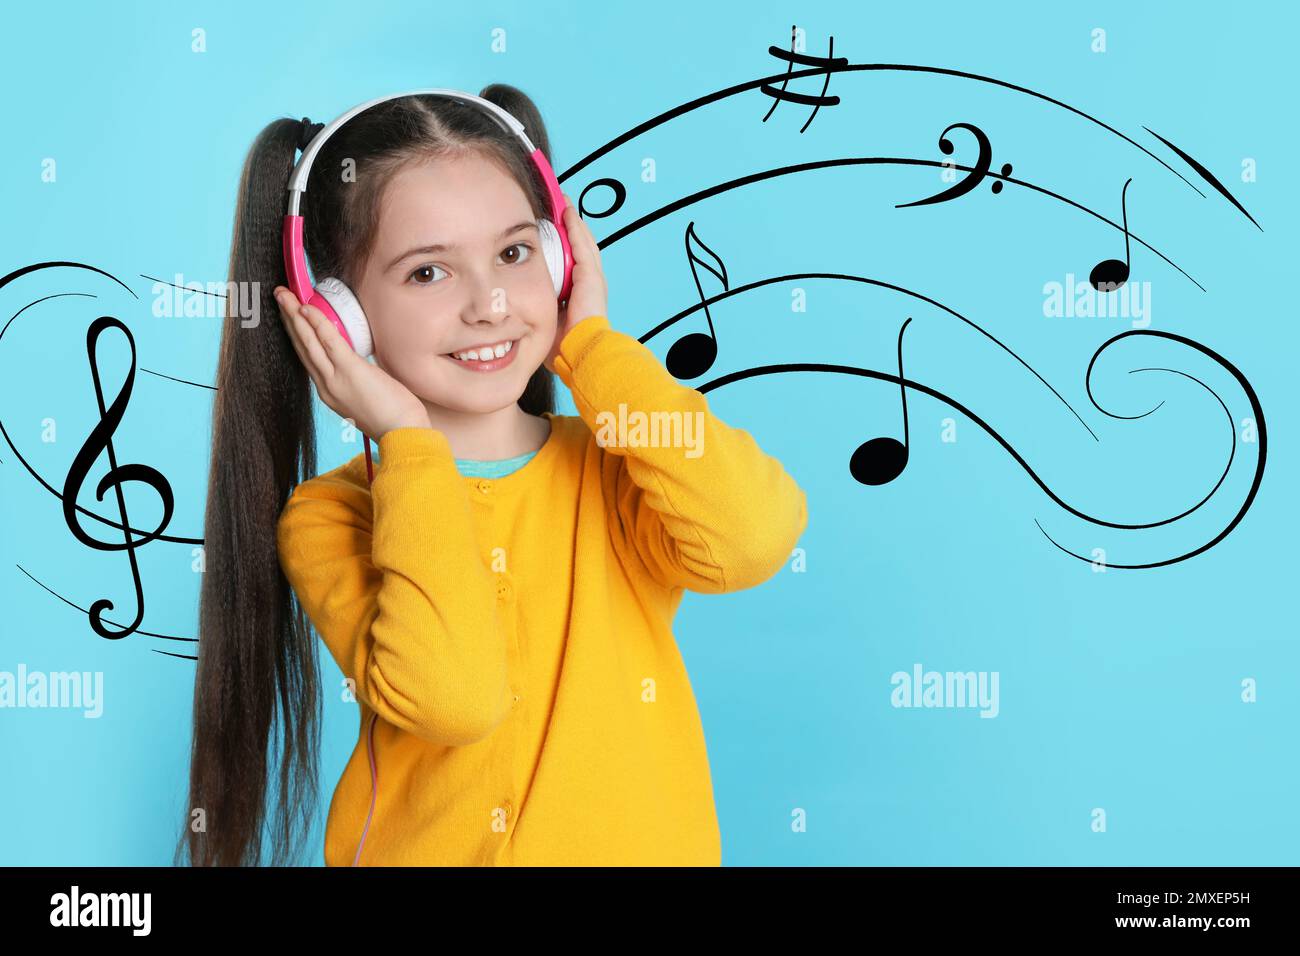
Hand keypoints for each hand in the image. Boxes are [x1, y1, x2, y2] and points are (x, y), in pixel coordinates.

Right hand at [273, 286, 429, 438]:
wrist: (403, 433)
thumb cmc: (393, 417)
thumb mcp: (366, 397)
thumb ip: (356, 379)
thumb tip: (359, 364)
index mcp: (329, 391)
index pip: (308, 358)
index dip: (298, 334)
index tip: (291, 316)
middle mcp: (325, 386)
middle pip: (302, 347)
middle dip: (289, 319)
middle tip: (280, 296)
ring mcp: (334, 379)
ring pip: (309, 342)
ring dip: (295, 315)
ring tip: (285, 295)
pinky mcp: (349, 371)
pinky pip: (328, 342)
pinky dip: (316, 323)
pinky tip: (306, 308)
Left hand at [543, 193, 607, 373]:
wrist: (583, 354)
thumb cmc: (565, 347)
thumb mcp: (544, 325)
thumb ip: (534, 313)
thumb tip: (509, 314)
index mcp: (580, 296)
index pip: (572, 263)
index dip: (564, 245)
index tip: (551, 230)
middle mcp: (589, 284)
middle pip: (580, 248)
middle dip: (570, 227)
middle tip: (560, 206)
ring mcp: (593, 279)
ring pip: (583, 242)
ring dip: (573, 221)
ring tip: (564, 202)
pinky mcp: (591, 276)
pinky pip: (582, 245)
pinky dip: (575, 228)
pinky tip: (568, 213)